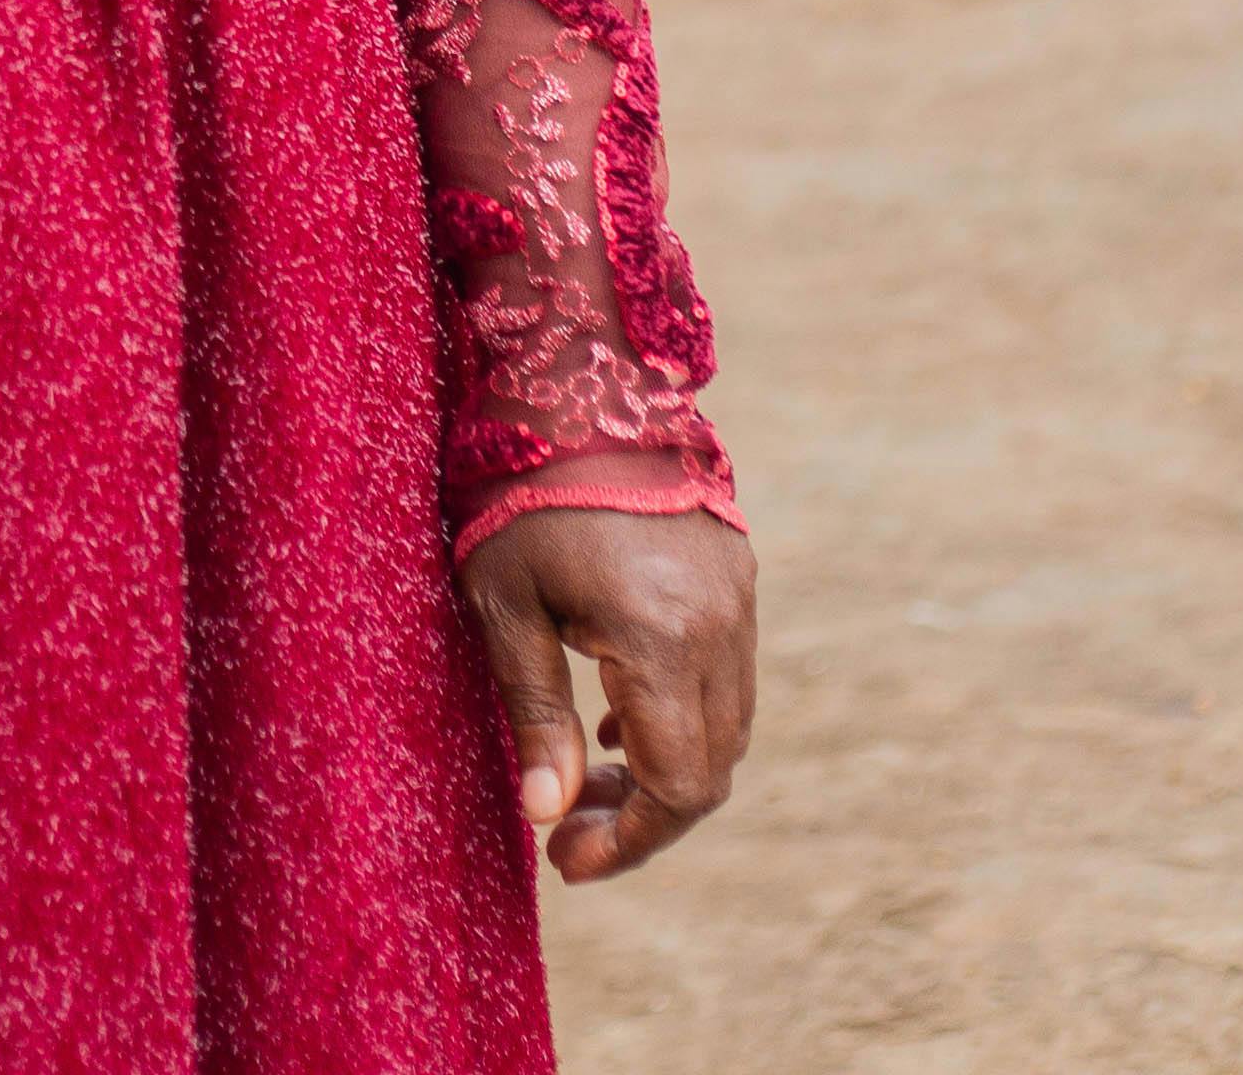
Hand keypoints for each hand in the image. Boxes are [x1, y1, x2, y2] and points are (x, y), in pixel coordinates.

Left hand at [458, 503, 755, 883]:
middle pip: (708, 768)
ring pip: (725, 726)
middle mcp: (719, 627)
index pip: (677, 787)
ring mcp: (738, 598)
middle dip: (641, 815)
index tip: (566, 861)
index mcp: (662, 640)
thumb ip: (534, 713)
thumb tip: (546, 815)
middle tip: (567, 827)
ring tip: (583, 774)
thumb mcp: (505, 606)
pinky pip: (726, 674)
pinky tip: (615, 716)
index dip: (628, 841)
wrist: (576, 380)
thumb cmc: (520, 494)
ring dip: (664, 766)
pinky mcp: (736, 572)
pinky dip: (680, 713)